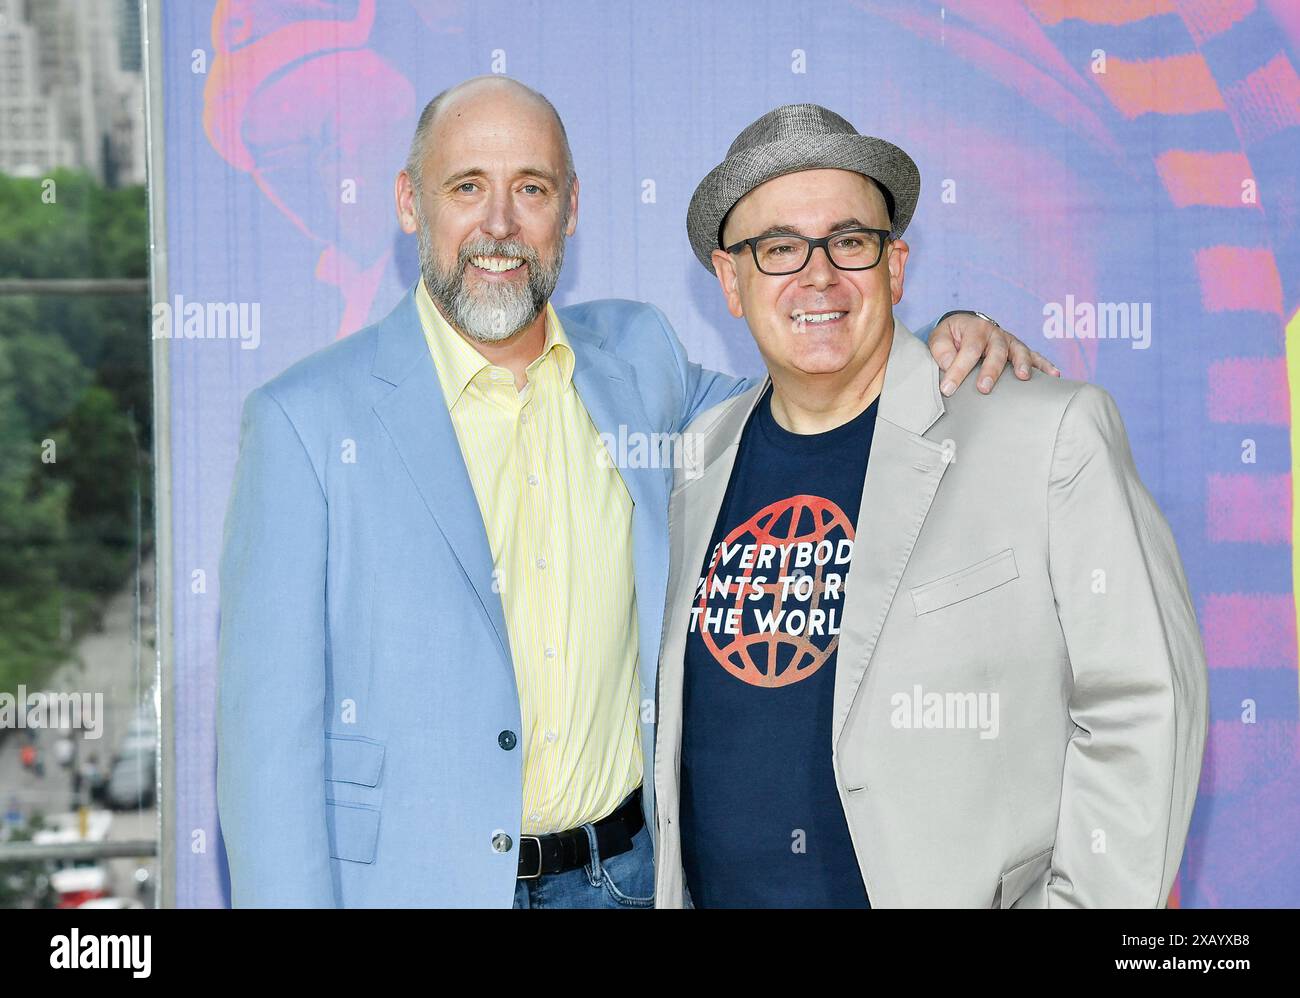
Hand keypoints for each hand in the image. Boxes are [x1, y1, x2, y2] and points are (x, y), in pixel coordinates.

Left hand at [928, 311, 1059, 395]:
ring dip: (1022, 364)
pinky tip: (1054, 375)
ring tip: (1023, 377)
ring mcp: (1010, 342)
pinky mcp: (1019, 351)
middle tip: (984, 388)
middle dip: (991, 370)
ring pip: (1019, 351)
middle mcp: (995, 334)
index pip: (968, 351)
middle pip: (996, 351)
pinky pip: (1035, 357)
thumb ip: (941, 349)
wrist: (966, 326)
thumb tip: (949, 364)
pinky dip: (1044, 365)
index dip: (958, 370)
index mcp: (974, 329)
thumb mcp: (939, 337)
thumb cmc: (952, 336)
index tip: (948, 389)